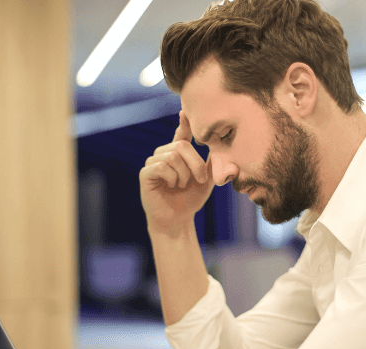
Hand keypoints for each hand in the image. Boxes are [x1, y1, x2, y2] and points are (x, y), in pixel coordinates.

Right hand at [139, 111, 213, 233]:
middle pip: (181, 145)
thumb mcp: (206, 180)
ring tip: (182, 185)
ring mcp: (153, 163)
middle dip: (195, 163)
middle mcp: (164, 154)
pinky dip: (172, 176)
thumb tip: (220, 146)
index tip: (185, 111)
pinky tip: (172, 185)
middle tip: (200, 179)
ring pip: (172, 156)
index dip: (184, 122)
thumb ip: (210, 163)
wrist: (178, 220)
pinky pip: (161, 166)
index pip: (181, 134)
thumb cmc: (191, 199)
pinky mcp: (145, 174)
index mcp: (178, 154)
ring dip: (184, 173)